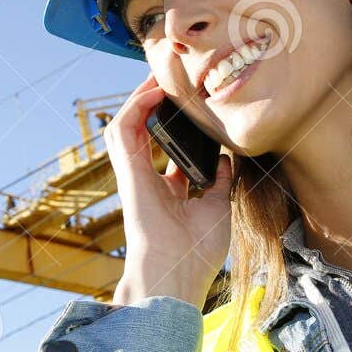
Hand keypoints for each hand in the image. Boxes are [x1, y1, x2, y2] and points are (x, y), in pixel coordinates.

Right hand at [104, 74, 232, 308]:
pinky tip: (152, 92)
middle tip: (171, 79)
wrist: (176, 274)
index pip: (166, 150)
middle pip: (144, 132)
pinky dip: (135, 108)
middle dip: (152, 104)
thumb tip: (227, 159)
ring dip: (139, 99)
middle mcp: (148, 181)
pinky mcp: (128, 172)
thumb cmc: (195, 252)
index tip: (190, 106)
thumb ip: (220, 182)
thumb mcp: (218, 209)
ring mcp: (134, 176)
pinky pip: (123, 130)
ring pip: (126, 126)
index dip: (175, 126)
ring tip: (157, 76)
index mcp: (167, 193)